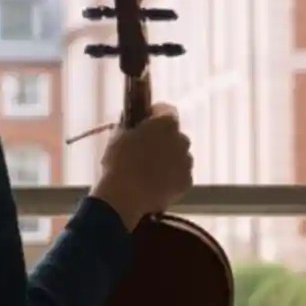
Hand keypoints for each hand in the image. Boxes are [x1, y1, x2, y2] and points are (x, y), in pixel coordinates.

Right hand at [90, 103, 193, 231]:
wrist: (126, 195)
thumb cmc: (119, 162)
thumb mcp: (118, 137)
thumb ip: (131, 127)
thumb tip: (133, 127)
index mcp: (165, 123)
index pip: (166, 109)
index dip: (155, 114)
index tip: (144, 121)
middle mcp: (181, 139)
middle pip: (174, 134)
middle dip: (162, 139)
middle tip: (144, 149)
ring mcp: (186, 162)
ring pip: (179, 156)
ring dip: (168, 159)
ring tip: (148, 170)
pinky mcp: (186, 182)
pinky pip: (180, 175)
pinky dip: (171, 177)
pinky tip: (154, 183)